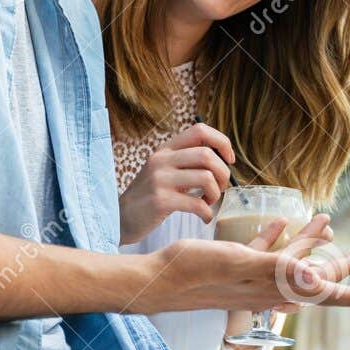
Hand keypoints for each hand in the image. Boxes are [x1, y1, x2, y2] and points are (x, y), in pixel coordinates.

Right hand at [119, 123, 234, 243]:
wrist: (120, 218)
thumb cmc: (149, 196)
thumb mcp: (163, 171)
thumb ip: (186, 162)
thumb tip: (222, 160)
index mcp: (165, 150)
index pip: (200, 130)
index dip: (222, 142)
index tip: (229, 160)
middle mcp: (161, 160)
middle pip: (207, 154)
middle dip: (223, 174)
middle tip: (220, 188)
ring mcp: (160, 180)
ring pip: (206, 177)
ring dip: (216, 193)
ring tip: (209, 202)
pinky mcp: (160, 201)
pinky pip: (197, 204)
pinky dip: (207, 213)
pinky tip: (204, 217)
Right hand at [147, 228, 349, 314]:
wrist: (156, 281)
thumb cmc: (192, 271)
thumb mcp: (237, 264)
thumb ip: (278, 269)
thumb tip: (318, 277)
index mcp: (273, 287)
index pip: (323, 293)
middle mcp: (266, 287)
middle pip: (314, 278)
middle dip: (341, 265)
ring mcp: (250, 279)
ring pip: (291, 264)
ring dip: (310, 245)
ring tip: (326, 224)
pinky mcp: (233, 267)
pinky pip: (264, 253)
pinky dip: (276, 238)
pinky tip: (279, 222)